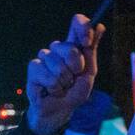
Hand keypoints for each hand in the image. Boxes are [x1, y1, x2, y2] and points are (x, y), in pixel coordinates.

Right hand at [26, 14, 105, 134]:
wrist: (59, 111)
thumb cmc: (74, 92)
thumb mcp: (89, 73)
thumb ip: (91, 51)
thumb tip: (100, 26)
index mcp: (74, 46)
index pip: (77, 23)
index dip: (82, 28)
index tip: (86, 42)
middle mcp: (58, 48)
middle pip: (68, 47)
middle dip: (75, 67)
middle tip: (73, 78)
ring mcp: (45, 57)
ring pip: (57, 63)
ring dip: (64, 81)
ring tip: (63, 87)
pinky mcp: (34, 67)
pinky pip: (46, 74)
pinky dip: (54, 87)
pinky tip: (52, 90)